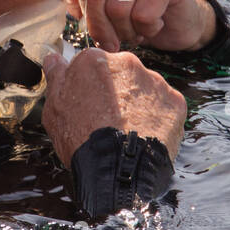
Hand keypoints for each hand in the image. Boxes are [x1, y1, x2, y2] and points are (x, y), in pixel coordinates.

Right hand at [40, 49, 186, 162]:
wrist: (116, 169)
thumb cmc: (82, 140)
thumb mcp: (55, 108)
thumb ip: (56, 78)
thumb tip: (54, 60)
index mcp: (94, 60)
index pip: (94, 65)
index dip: (91, 86)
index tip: (90, 103)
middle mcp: (126, 63)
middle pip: (122, 74)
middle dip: (117, 93)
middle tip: (109, 120)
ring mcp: (154, 81)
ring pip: (145, 90)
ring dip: (139, 104)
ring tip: (128, 131)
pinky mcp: (175, 101)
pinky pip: (165, 106)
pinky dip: (158, 118)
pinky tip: (145, 135)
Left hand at [69, 0, 216, 52]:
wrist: (176, 20)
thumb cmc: (129, 12)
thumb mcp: (95, 5)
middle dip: (99, 26)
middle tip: (109, 40)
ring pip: (119, 6)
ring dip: (125, 31)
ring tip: (133, 30)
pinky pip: (144, 14)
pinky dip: (147, 29)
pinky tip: (154, 23)